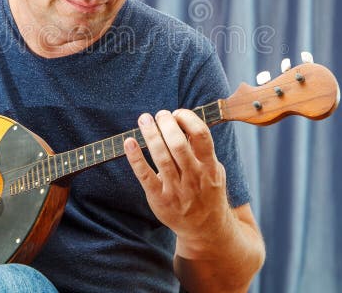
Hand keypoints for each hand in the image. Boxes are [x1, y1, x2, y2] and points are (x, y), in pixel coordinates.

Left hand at [124, 110, 231, 251]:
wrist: (205, 228)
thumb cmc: (207, 191)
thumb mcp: (213, 170)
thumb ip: (200, 149)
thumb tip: (184, 122)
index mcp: (210, 167)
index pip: (201, 135)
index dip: (188, 118)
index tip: (178, 113)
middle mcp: (194, 178)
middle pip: (178, 144)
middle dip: (167, 124)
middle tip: (159, 115)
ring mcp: (176, 190)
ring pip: (161, 157)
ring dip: (150, 134)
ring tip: (144, 119)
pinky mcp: (160, 199)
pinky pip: (145, 176)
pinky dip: (136, 158)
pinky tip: (129, 142)